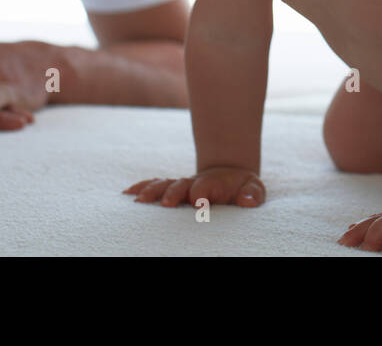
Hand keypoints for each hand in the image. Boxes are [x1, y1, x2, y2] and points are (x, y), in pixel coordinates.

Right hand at [124, 167, 265, 206]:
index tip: (198, 202)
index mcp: (214, 184)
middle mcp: (194, 183)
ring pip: (164, 185)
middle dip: (173, 193)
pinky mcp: (172, 189)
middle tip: (167, 203)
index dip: (202, 193)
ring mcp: (181, 186)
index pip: (205, 187)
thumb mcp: (253, 189)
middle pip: (180, 185)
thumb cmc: (243, 188)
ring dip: (152, 191)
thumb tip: (247, 200)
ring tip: (139, 200)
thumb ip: (252, 194)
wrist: (230, 177)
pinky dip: (142, 187)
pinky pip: (155, 186)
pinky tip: (127, 193)